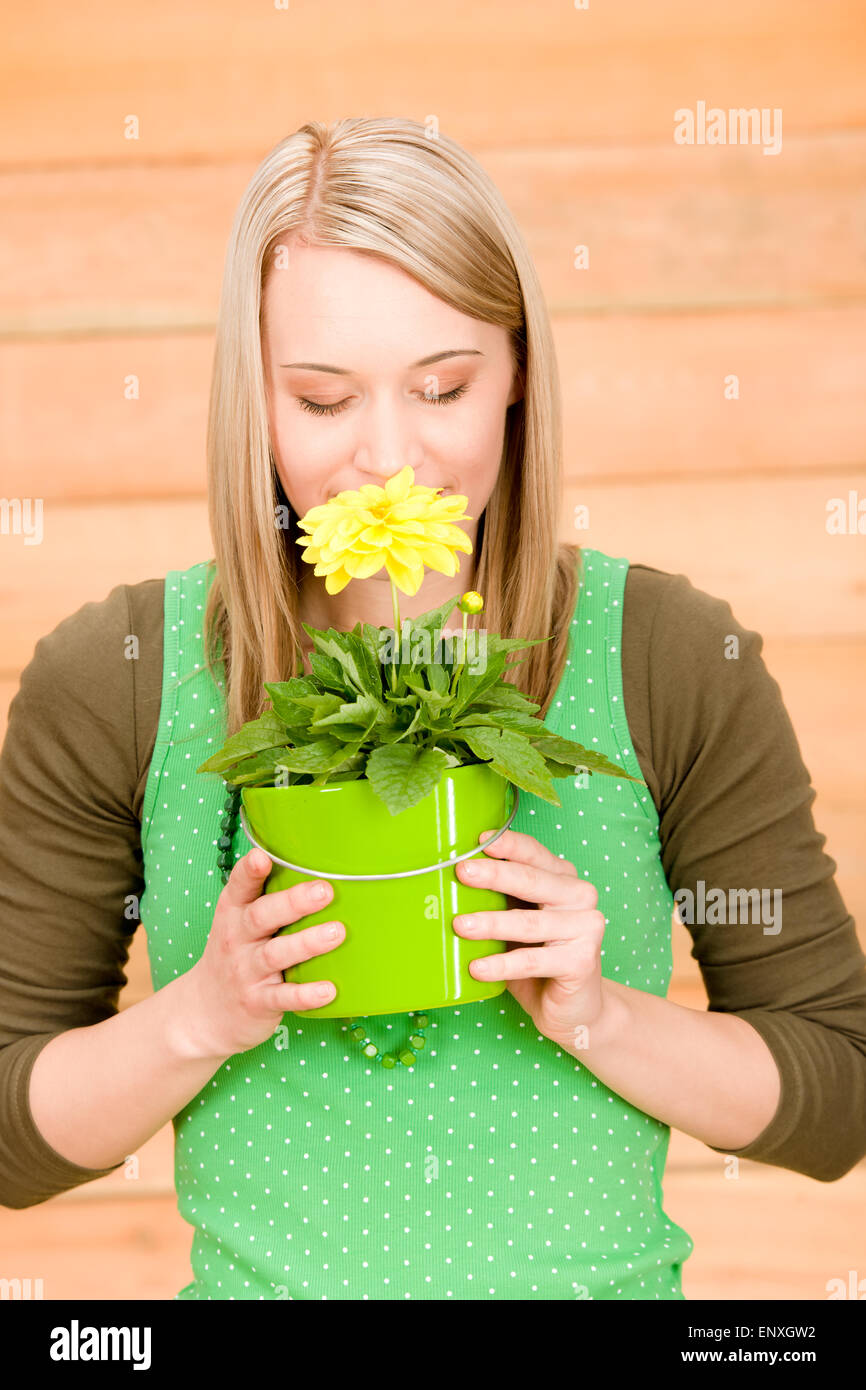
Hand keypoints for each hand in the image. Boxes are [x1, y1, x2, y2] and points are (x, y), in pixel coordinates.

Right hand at [178, 849, 345, 1059]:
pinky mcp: (258, 1002)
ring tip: (337, 932)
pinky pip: (283, 997)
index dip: (249, 872)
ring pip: (276, 955)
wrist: (205, 1010)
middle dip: (293, 902)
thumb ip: (267, 896)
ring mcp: (246, 971)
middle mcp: (237, 939)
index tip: (262, 858)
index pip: (239, 887)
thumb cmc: (235, 954)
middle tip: (325, 890)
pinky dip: (305, 995)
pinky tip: (329, 990)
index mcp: (233, 913)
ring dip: (307, 943)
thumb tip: (316, 861)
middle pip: (262, 917)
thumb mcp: (238, 922)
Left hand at [453, 827, 609, 1047]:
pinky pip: (533, 961)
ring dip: (491, 923)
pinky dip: (502, 964)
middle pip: (531, 881)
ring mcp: (585, 928)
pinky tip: (477, 968)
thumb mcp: (518, 921)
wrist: (575, 1007)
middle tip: (462, 873)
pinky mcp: (581, 962)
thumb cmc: (539, 957)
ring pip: (529, 923)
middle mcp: (580, 897)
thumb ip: (500, 898)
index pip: (535, 853)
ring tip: (460, 925)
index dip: (507, 843)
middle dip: (494, 875)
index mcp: (564, 879)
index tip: (478, 841)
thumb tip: (448, 880)